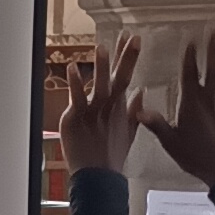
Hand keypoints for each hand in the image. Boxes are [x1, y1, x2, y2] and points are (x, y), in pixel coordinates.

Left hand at [53, 30, 144, 176]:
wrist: (98, 178)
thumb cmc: (111, 156)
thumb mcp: (129, 131)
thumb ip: (135, 110)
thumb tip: (140, 92)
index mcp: (120, 107)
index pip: (127, 76)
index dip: (130, 57)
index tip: (134, 37)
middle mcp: (109, 107)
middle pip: (119, 78)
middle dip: (125, 57)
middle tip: (130, 37)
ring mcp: (94, 112)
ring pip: (100, 85)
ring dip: (102, 66)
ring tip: (102, 47)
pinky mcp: (76, 118)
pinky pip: (77, 98)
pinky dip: (75, 83)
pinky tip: (73, 67)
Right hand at [148, 26, 214, 185]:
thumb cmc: (194, 155)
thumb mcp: (169, 140)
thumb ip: (155, 123)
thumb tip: (137, 109)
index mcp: (191, 102)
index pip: (190, 72)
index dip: (190, 53)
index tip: (190, 37)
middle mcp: (211, 97)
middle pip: (214, 65)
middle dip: (214, 45)